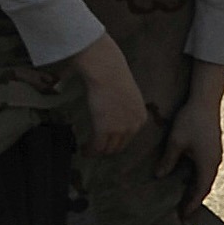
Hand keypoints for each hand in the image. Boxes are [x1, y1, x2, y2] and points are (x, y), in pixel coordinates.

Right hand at [64, 38, 151, 153]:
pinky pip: (96, 147)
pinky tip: (83, 149)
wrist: (108, 73)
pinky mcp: (105, 130)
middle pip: (119, 147)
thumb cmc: (114, 78)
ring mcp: (120, 129)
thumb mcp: (126, 97)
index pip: (128, 138)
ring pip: (107, 149)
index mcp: (140, 118)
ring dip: (96, 152)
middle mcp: (134, 126)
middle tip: (93, 148)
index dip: (115, 142)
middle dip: (106, 149)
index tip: (105, 141)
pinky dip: (89, 151)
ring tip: (87, 149)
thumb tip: (112, 114)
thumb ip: (123, 109)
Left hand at [167, 72, 223, 201]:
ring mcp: (214, 154)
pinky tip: (185, 178)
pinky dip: (196, 178)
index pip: (201, 189)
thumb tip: (159, 176)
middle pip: (205, 185)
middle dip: (194, 198)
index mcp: (207, 163)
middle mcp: (214, 161)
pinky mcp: (211, 148)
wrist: (205, 102)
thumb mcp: (175, 141)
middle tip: (182, 211)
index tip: (184, 215)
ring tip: (183, 197)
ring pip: (205, 177)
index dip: (192, 203)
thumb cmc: (190, 121)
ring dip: (195, 188)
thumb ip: (168, 160)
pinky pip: (205, 169)